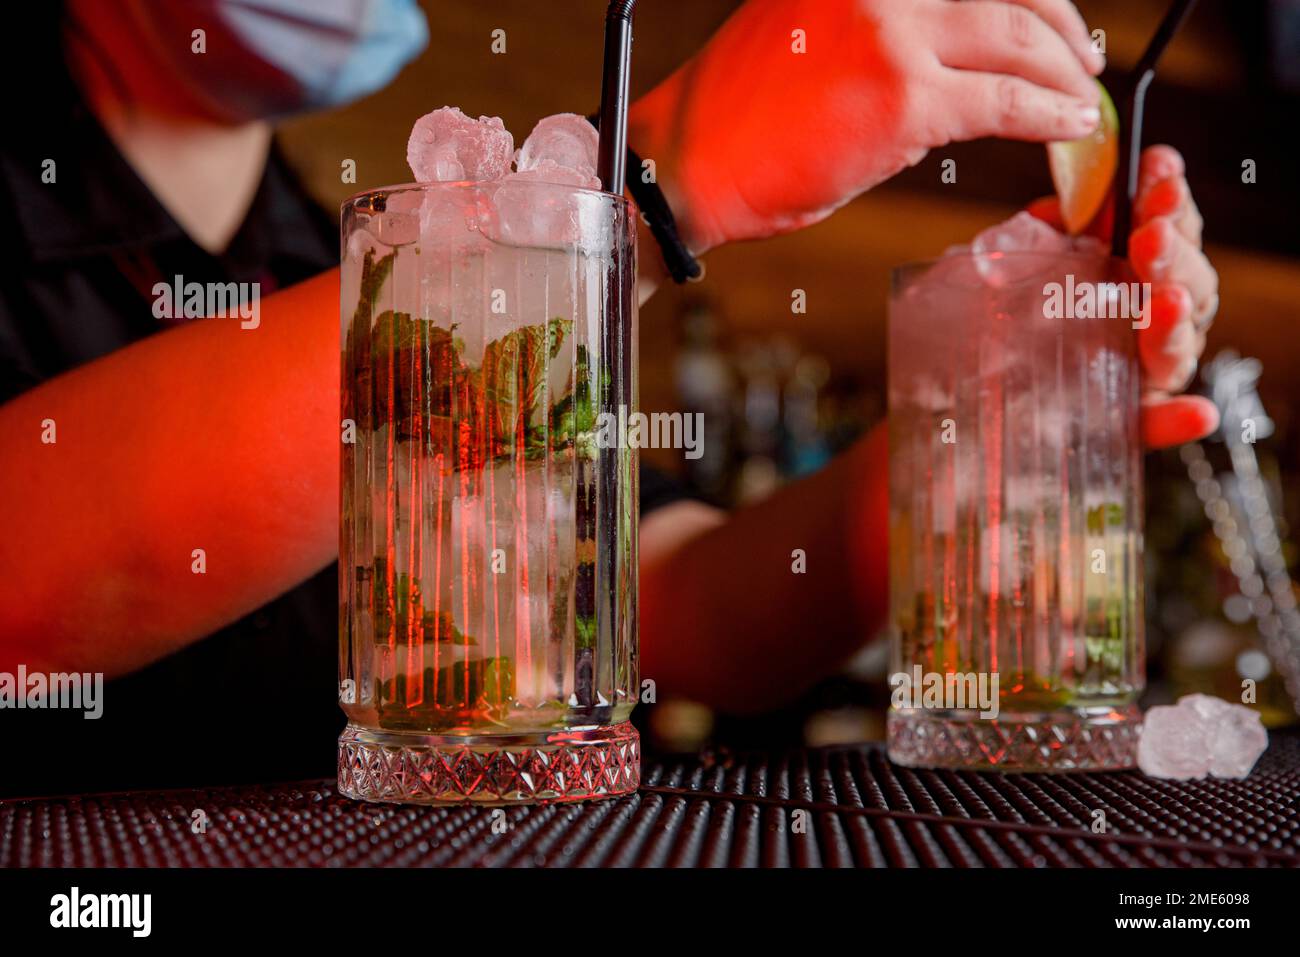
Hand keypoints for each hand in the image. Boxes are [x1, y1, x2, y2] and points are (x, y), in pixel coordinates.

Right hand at [629, 0, 1104, 251]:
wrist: (687, 165)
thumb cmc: (738, 117)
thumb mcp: (809, 33)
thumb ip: (881, 25)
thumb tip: (952, 49)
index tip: (1053, 19)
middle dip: (1060, 29)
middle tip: (1080, 61)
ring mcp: (892, 34)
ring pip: (1019, 41)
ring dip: (1063, 74)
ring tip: (1078, 101)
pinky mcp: (905, 100)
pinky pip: (1005, 101)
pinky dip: (1049, 114)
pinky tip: (1067, 125)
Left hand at [1028, 145, 1219, 448]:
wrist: (968, 388)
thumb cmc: (1008, 319)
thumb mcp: (1018, 267)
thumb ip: (1045, 237)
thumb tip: (1058, 209)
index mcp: (1135, 275)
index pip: (1167, 229)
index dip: (1166, 197)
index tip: (1156, 164)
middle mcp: (1151, 321)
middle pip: (1185, 282)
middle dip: (1172, 252)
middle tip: (1151, 231)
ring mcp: (1144, 371)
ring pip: (1175, 345)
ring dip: (1175, 319)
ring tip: (1168, 299)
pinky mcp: (1128, 422)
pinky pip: (1156, 425)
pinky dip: (1179, 420)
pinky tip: (1197, 413)